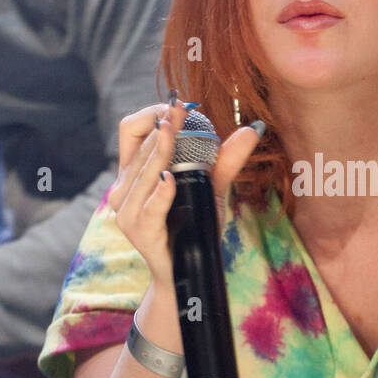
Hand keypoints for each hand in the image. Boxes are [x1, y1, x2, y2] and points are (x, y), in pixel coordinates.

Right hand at [107, 98, 262, 288]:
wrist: (188, 272)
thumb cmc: (195, 226)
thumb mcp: (212, 188)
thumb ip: (227, 160)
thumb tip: (253, 128)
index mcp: (135, 173)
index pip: (130, 130)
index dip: (150, 114)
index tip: (178, 106)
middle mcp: (125, 188)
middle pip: (139, 146)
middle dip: (161, 125)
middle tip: (181, 108)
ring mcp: (127, 210)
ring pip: (142, 171)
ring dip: (159, 150)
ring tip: (172, 130)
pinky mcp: (139, 231)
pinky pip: (149, 207)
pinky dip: (160, 193)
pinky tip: (170, 179)